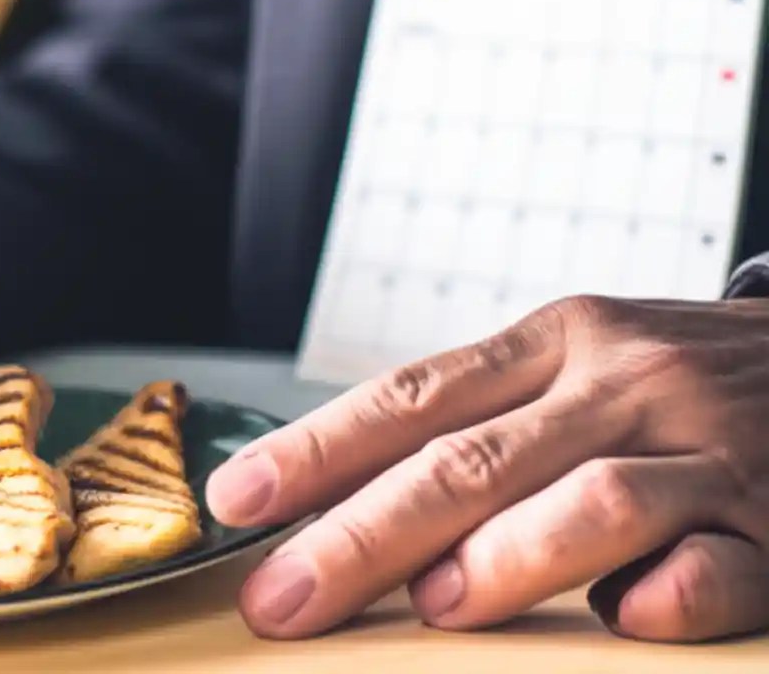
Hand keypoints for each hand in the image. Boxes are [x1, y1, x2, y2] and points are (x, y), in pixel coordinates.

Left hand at [207, 295, 768, 642]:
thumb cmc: (679, 381)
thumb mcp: (579, 365)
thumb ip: (481, 423)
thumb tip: (338, 500)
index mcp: (557, 342)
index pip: (414, 396)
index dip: (318, 449)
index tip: (239, 500)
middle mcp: (625, 383)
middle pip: (469, 461)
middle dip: (361, 537)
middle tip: (283, 601)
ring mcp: (708, 450)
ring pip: (587, 502)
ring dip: (498, 560)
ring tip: (431, 608)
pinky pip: (719, 567)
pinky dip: (667, 594)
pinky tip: (621, 617)